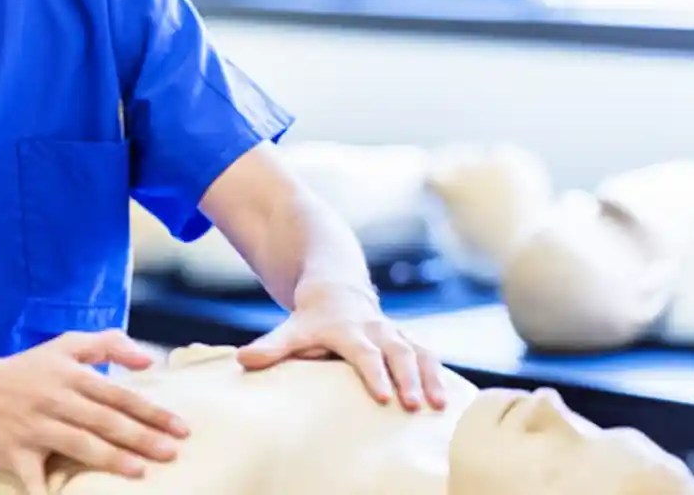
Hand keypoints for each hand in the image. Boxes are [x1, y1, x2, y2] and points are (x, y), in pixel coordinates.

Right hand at [0, 329, 188, 494]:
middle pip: (104, 420)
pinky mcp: (14, 453)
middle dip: (141, 437)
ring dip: (111, 458)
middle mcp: (55, 399)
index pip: (119, 395)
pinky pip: (34, 478)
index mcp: (71, 375)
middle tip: (171, 452)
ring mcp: (34, 427)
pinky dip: (48, 492)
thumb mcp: (65, 346)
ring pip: (78, 444)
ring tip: (141, 470)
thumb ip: (108, 345)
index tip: (180, 428)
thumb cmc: (26, 370)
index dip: (151, 411)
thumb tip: (148, 362)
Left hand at [236, 280, 446, 411]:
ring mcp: (395, 334)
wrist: (336, 287)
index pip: (364, 353)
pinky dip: (440, 375)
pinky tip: (449, 398)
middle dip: (408, 378)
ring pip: (420, 353)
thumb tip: (244, 359)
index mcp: (349, 329)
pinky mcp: (407, 340)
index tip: (382, 397)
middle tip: (413, 405)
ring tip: (439, 404)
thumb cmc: (311, 316)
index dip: (373, 374)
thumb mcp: (292, 328)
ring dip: (431, 377)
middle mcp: (377, 330)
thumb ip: (271, 346)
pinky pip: (429, 356)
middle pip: (398, 352)